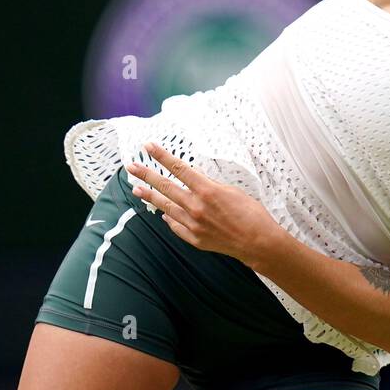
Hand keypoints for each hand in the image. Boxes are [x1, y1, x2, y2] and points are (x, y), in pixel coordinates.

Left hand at [128, 142, 279, 264]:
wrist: (258, 242)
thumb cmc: (251, 214)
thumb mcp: (232, 190)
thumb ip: (209, 183)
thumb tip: (194, 176)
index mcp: (207, 190)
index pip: (179, 169)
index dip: (162, 156)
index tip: (148, 146)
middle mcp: (196, 207)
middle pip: (165, 187)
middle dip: (146, 175)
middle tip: (132, 167)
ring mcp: (193, 225)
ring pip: (166, 207)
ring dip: (150, 197)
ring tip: (137, 189)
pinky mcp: (195, 239)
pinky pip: (176, 226)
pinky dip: (169, 218)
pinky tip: (163, 213)